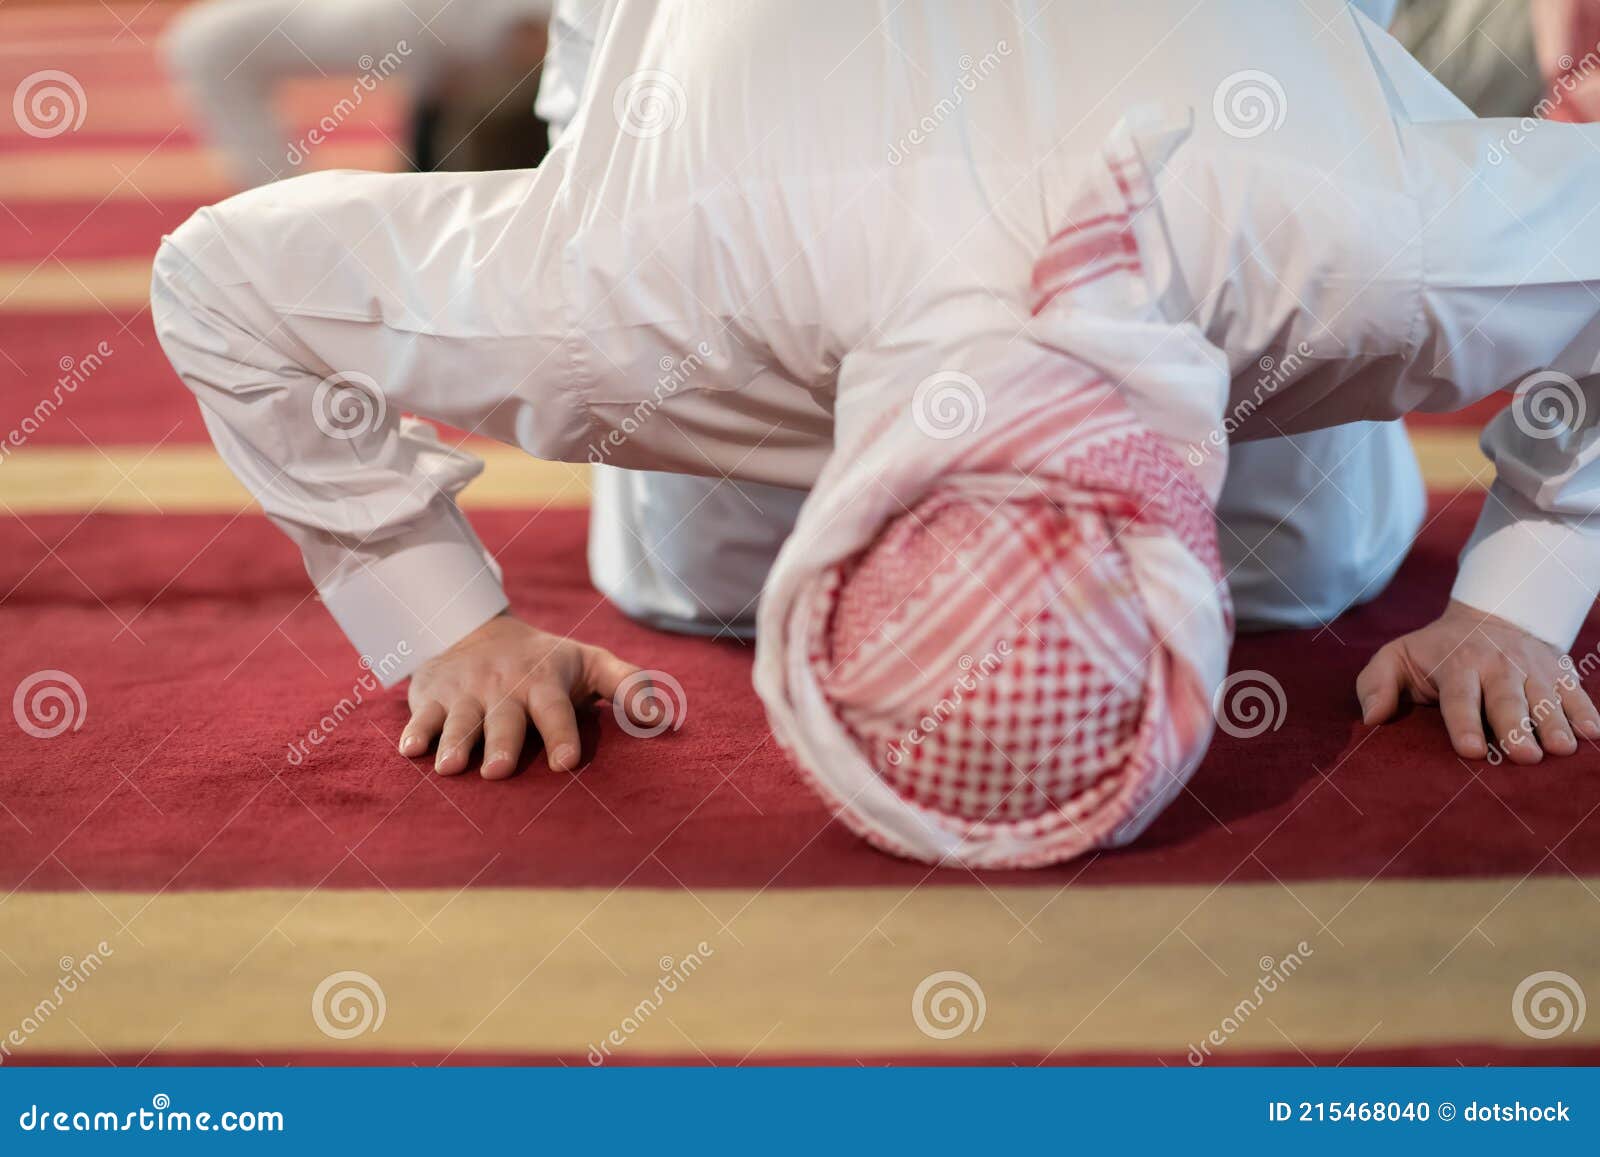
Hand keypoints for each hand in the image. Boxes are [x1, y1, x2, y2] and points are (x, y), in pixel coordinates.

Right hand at [399, 613, 655, 777]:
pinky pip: (422, 714)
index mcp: (544, 682)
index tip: (566, 763)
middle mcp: (504, 687)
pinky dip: (416, 731)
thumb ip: (629, 686)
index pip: (555, 710)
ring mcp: (466, 692)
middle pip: (504, 719)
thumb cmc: (548, 662)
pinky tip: (411, 750)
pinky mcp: (432, 695)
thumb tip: (664, 719)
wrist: (477, 630)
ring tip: (451, 768)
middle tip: (500, 771)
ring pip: (460, 720)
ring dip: (456, 742)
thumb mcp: (592, 663)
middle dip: (502, 743)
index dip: (561, 734)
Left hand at [1356, 600, 1599, 763]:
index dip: (1465, 723)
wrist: (1488, 617)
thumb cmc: (1435, 652)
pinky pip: (1575, 693)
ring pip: (1545, 698)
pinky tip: (1593, 734)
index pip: (1459, 697)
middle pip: (1508, 701)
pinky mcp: (1559, 672)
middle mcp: (1497, 666)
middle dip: (1516, 728)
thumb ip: (1377, 685)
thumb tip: (1371, 718)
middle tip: (1525, 756)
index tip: (1470, 750)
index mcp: (1457, 665)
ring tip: (1562, 749)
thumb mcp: (1396, 658)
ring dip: (1555, 724)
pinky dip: (1586, 712)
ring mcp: (1532, 669)